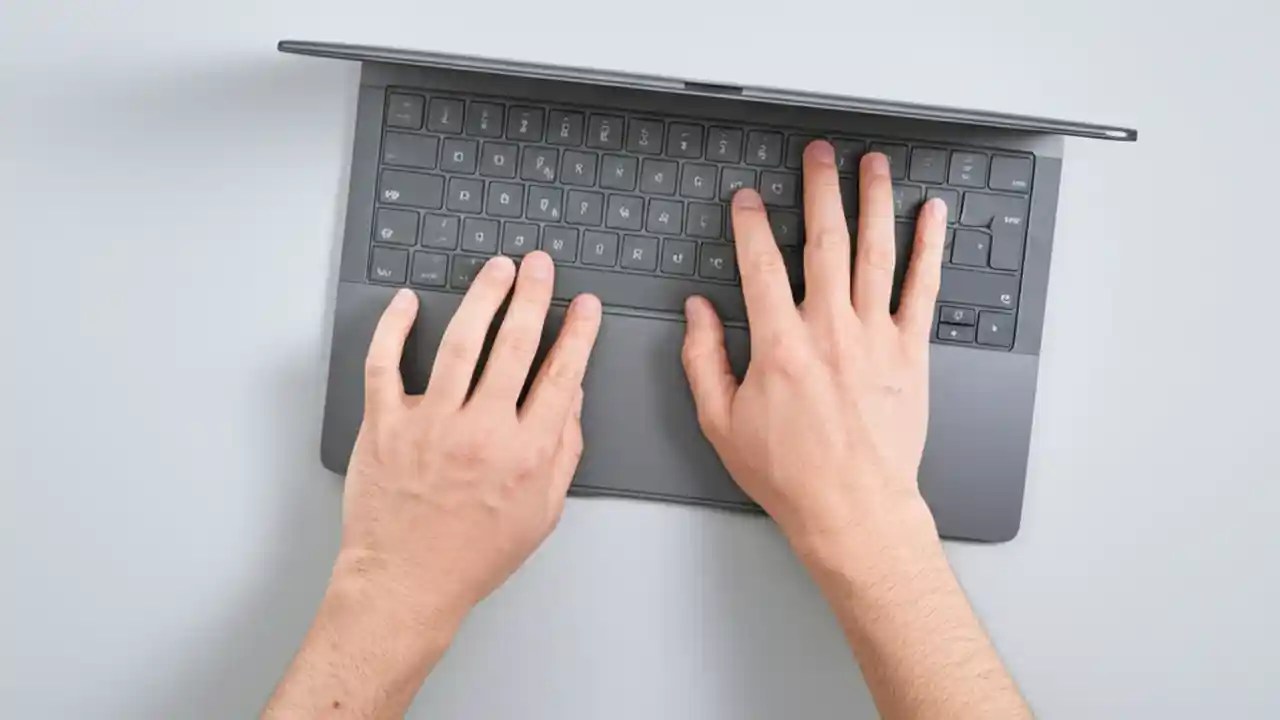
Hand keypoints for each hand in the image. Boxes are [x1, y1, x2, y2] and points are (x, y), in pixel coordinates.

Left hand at [339, 251, 601, 622]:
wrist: (406, 584)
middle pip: (514, 345)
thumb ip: (563, 452)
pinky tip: (409, 302)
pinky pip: (385, 364)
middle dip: (532, 295)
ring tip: (496, 269)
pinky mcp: (384, 426)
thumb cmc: (473, 555)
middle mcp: (481, 432)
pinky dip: (394, 327)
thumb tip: (572, 400)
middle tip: (539, 265)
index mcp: (526, 454)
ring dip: (482, 297)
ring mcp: (430, 425)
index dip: (578, 333)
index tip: (584, 306)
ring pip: (460, 343)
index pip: (561, 375)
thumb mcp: (542, 512)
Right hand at [681, 144, 946, 552]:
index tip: (748, 200)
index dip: (751, 225)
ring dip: (872, 201)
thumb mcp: (721, 423)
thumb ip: (703, 360)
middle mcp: (829, 330)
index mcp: (780, 345)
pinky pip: (922, 288)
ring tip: (870, 165)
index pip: (760, 264)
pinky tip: (931, 216)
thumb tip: (696, 313)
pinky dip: (928, 248)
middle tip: (817, 155)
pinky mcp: (910, 352)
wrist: (853, 510)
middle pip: (824, 241)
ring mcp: (875, 337)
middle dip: (819, 189)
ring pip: (875, 252)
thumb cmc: (791, 474)